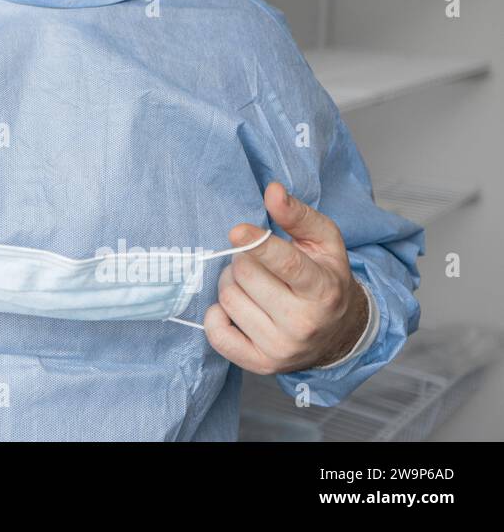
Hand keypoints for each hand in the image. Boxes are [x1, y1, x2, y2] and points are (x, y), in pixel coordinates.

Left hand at [204, 181, 368, 374]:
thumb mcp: (323, 243)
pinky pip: (217, 333)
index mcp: (323, 289)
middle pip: (246, 275)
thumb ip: (297, 215)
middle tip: (257, 264)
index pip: (288, 266)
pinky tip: (238, 309)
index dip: (259, 246)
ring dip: (232, 285)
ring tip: (253, 286)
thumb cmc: (324, 279)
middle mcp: (305, 323)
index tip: (237, 230)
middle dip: (243, 261)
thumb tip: (272, 190)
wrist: (338, 333)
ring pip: (228, 299)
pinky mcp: (260, 365)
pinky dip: (217, 316)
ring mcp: (282, 348)